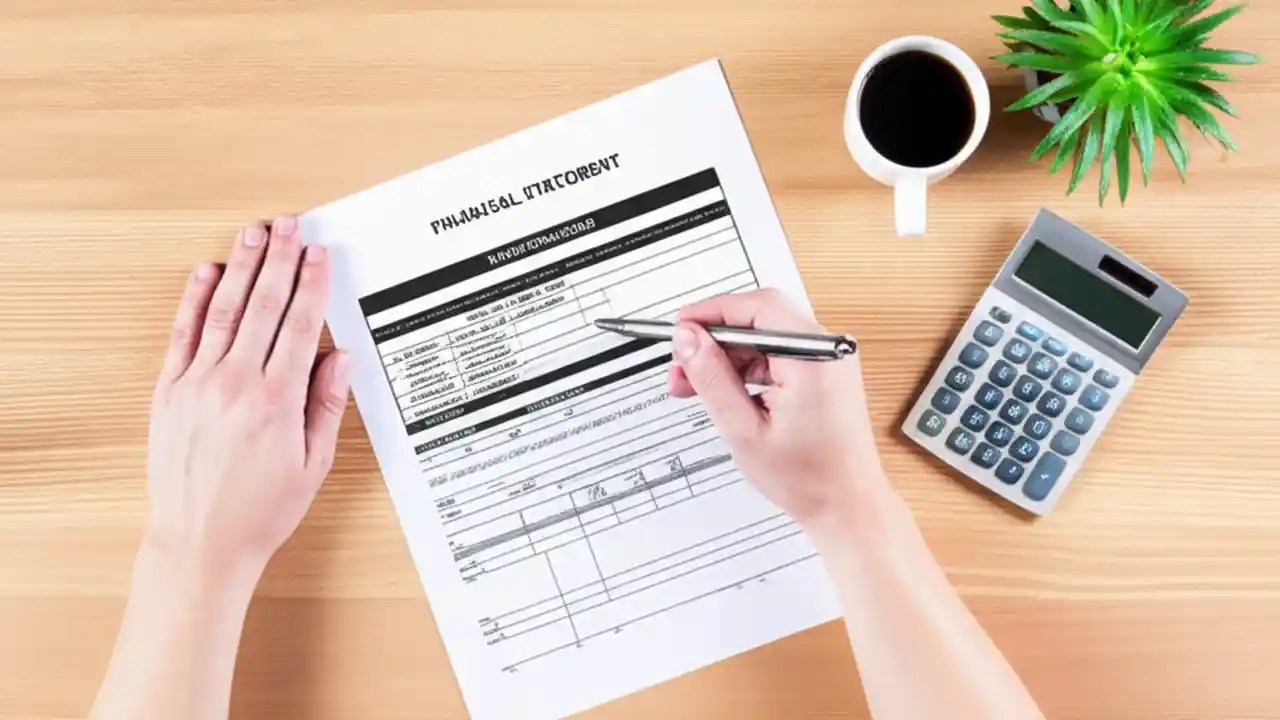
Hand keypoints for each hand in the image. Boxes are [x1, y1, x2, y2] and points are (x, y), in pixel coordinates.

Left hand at [145, 216, 350, 576]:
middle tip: (290, 226)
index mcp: (276, 402)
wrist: (200, 542)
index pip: (301, 326)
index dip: (313, 284)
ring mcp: (197, 385)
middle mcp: (234, 385)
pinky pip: (182, 334)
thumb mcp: (313, 463)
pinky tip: (207, 272)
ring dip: (242, 267)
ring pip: (224, 310)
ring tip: (254, 234)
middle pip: (263, 306)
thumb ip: (326, 405)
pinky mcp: (168, 393)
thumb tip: (339, 357)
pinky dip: (194, 300)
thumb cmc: (261, 510)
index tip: (320, 254)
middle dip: (280, 260)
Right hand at [667, 290, 884, 527]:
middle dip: (715, 340)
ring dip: (728, 357)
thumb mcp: (743, 429)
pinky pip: (778, 357)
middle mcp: (828, 351)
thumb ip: (711, 378)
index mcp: (814, 358)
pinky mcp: (824, 375)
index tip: (683, 327)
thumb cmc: (809, 479)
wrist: (847, 507)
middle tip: (682, 364)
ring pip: (765, 339)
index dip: (713, 312)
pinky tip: (723, 391)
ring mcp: (829, 362)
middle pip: (760, 319)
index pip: (758, 307)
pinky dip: (748, 370)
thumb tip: (688, 340)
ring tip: (695, 386)